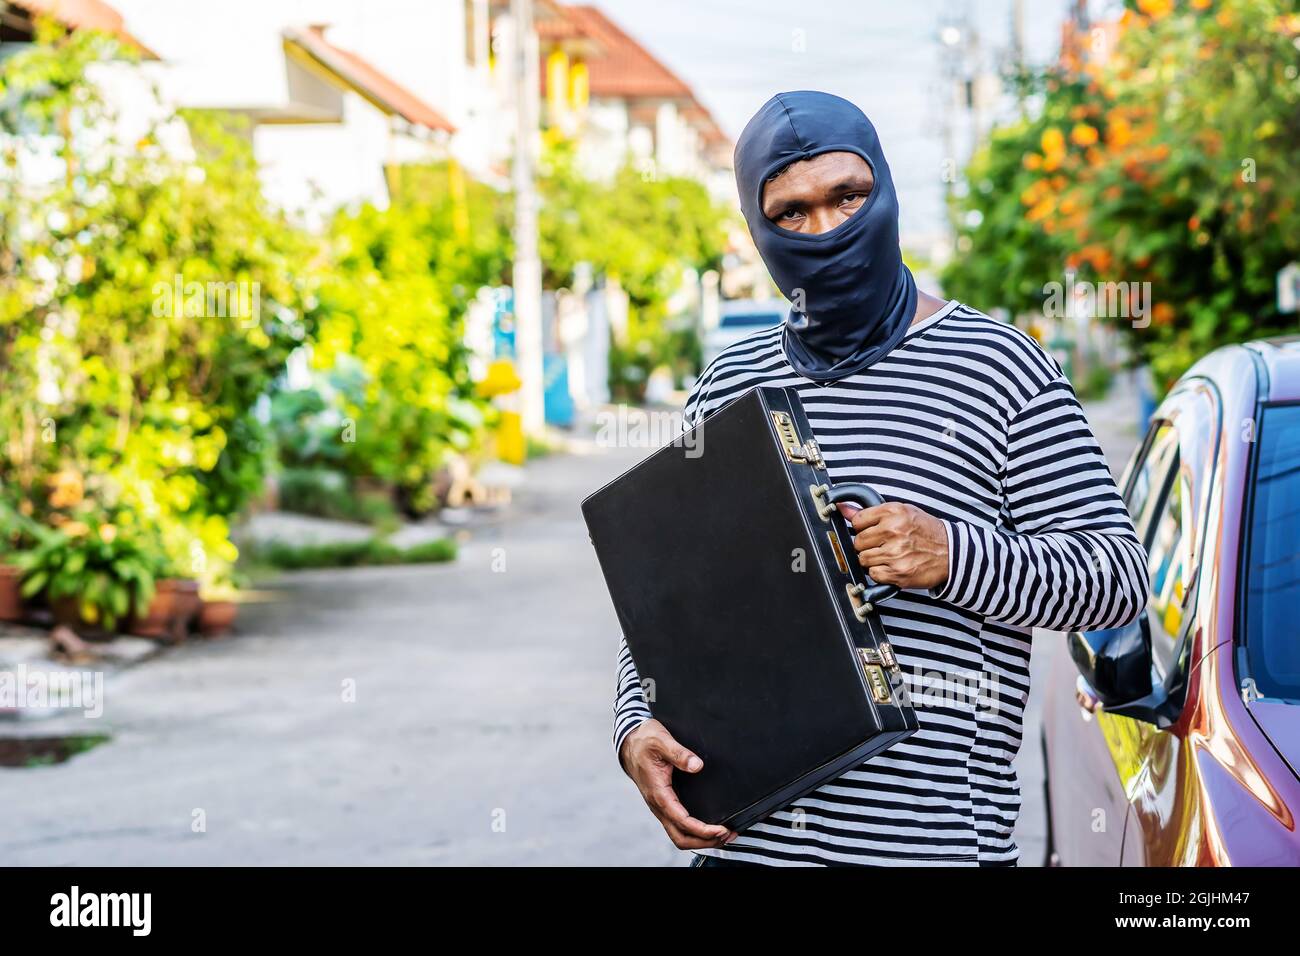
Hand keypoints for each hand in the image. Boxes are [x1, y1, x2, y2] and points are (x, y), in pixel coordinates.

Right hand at [620, 719, 736, 848]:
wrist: (630, 743)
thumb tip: (697, 765)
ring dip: (700, 840)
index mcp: (658, 793)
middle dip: (704, 841)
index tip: (721, 829)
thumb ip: (679, 753)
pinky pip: (677, 826)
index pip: (682, 821)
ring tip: (722, 835)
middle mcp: (658, 804)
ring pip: (679, 835)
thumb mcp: (661, 741)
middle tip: (726, 835)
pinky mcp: (664, 804)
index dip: (702, 829)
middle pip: (680, 837)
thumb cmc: (644, 742)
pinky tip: (707, 827)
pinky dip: (694, 832)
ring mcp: (660, 806)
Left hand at [837, 501, 948, 590]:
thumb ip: (872, 512)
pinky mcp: (897, 572)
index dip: (862, 527)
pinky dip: (879, 573)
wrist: (952, 553)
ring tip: (887, 555)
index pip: (858, 521)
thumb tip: (843, 509)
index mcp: (894, 512)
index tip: (870, 531)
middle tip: (881, 545)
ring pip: (863, 559)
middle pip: (858, 541)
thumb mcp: (903, 512)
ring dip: (872, 559)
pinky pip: (873, 574)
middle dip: (866, 545)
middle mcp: (893, 531)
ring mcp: (895, 553)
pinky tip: (891, 566)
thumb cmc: (927, 532)